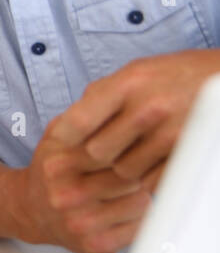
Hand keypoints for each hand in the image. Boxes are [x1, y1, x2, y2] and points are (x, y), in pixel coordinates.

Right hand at [13, 123, 148, 252]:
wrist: (29, 209)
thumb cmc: (52, 169)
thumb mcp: (57, 136)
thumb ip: (82, 118)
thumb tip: (120, 100)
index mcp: (57, 166)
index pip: (111, 151)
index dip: (134, 141)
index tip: (144, 135)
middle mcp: (66, 197)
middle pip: (129, 176)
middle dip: (141, 166)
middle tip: (144, 160)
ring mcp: (80, 224)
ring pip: (139, 201)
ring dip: (143, 191)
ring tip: (132, 184)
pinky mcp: (95, 245)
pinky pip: (138, 226)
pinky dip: (140, 215)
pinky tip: (127, 205)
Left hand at [48, 49, 219, 190]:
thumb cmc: (178, 75)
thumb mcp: (137, 72)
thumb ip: (101, 95)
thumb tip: (65, 126)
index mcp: (129, 83)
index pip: (79, 121)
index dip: (65, 138)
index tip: (63, 143)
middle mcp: (149, 109)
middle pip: (97, 153)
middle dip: (95, 155)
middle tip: (102, 149)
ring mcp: (173, 134)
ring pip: (124, 171)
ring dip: (122, 167)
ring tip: (134, 150)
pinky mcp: (189, 155)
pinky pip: (152, 181)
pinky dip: (148, 176)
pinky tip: (154, 158)